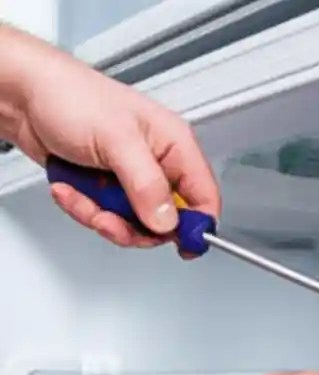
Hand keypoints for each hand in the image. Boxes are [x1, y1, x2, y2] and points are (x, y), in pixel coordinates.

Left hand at [0, 26, 218, 254]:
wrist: (24, 95)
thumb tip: (168, 221)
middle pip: (166, 219)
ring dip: (101, 216)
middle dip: (133, 225)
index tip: (180, 246)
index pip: (204, 196)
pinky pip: (105, 216)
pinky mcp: (106, 187)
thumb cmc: (71, 97)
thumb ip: (147, 184)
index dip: (197, 226)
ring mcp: (131, 177)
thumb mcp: (117, 141)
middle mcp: (157, 164)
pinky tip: (69, 188)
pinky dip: (82, 209)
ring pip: (132, 223)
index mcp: (175, 145)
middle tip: (108, 218)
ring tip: (81, 196)